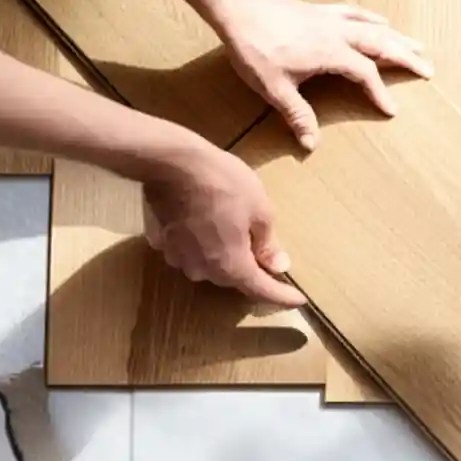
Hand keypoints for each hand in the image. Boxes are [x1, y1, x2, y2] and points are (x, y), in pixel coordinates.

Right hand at [141, 142, 305, 307]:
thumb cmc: (224, 183)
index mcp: (230, 266)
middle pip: (233, 278)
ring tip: (231, 227)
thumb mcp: (260, 210)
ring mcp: (177, 257)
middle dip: (251, 268)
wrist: (172, 161)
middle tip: (265, 251)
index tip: (299, 299)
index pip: (261, 291)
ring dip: (224, 253)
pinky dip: (201, 242)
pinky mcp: (161, 242)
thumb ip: (268, 244)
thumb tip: (278, 266)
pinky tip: (204, 220)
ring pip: (209, 264)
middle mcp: (202, 270)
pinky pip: (188, 249)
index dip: (282, 297)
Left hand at [219, 0, 432, 149]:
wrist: (237, 12)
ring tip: (417, 45)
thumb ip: (297, 115)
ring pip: (372, 26)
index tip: (392, 110)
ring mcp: (329, 19)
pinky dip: (371, 18)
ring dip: (396, 36)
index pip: (365, 73)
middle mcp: (336, 33)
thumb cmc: (255, 49)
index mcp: (330, 53)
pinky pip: (354, 13)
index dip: (380, 92)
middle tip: (428, 68)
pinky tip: (381, 20)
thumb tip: (311, 143)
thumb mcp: (274, 89)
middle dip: (406, 57)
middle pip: (381, 43)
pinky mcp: (319, 12)